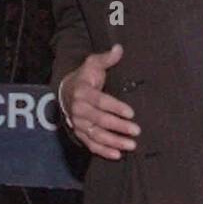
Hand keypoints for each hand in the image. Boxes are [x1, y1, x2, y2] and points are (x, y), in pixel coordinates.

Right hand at [59, 43, 139, 159]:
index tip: (131, 113)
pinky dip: (103, 151)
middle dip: (118, 126)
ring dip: (114, 141)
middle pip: (100, 120)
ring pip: (96, 135)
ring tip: (131, 145)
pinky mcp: (79, 133)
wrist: (66, 91)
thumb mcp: (93, 64)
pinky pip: (91, 144)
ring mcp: (78, 123)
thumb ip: (106, 58)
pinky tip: (117, 155)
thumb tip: (119, 48)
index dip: (115, 107)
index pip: (100, 101)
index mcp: (83, 92)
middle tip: (136, 131)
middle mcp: (78, 109)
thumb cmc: (85, 77)